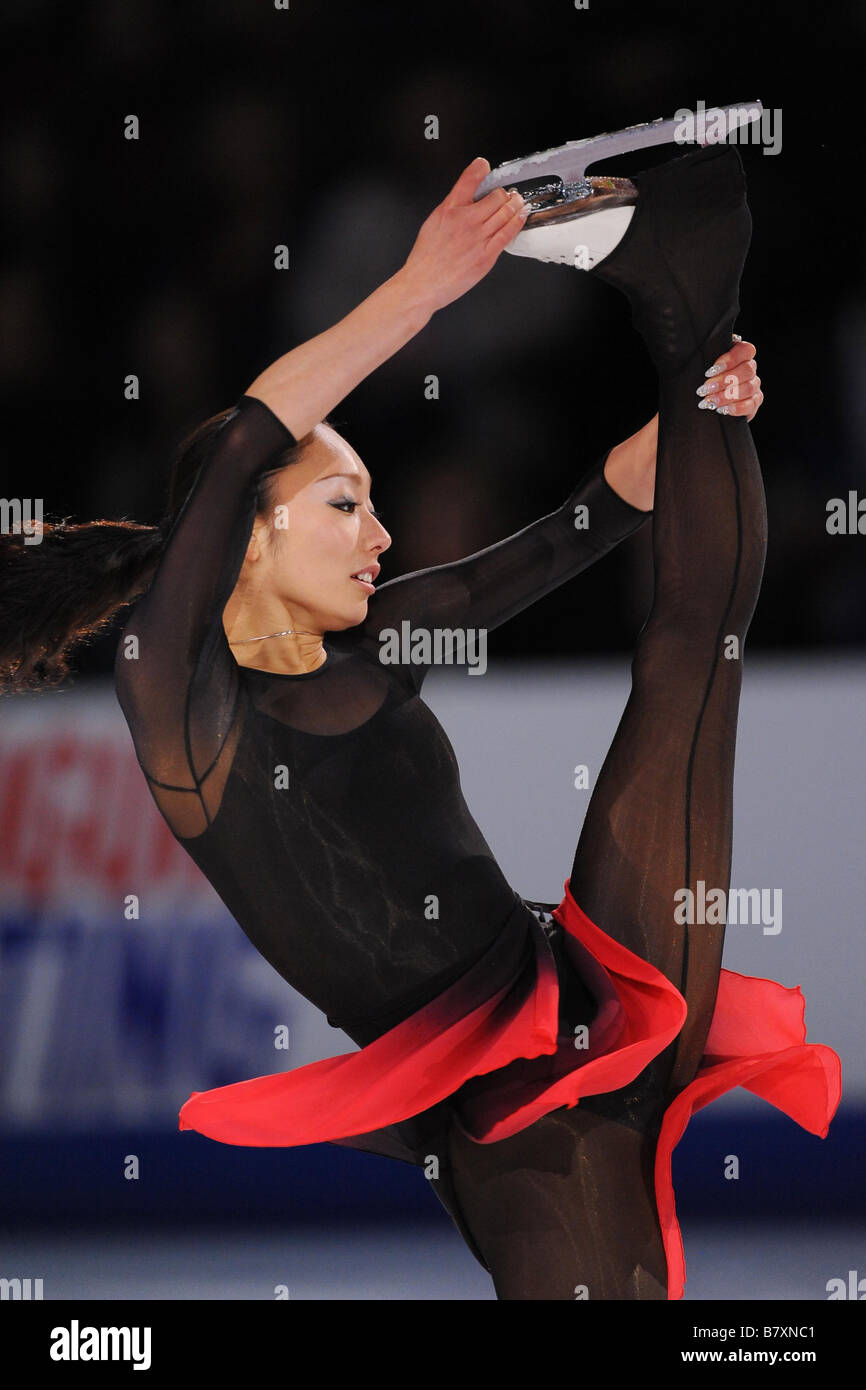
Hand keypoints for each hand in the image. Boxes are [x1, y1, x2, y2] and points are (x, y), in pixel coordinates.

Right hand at [397, 157, 529, 315]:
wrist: (424, 282)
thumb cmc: (427, 257)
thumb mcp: (433, 221)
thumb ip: (452, 206)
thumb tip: (467, 196)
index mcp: (450, 209)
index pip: (469, 179)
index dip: (480, 168)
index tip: (485, 166)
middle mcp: (465, 220)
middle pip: (496, 197)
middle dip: (504, 193)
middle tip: (508, 194)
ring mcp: (478, 238)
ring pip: (505, 213)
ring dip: (515, 204)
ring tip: (518, 201)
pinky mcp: (486, 255)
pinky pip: (508, 233)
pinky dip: (517, 221)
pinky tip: (521, 216)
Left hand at [696, 337, 762, 419]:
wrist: (706, 402)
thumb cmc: (703, 382)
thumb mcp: (703, 370)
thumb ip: (708, 360)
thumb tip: (704, 357)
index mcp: (741, 355)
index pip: (746, 350)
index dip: (730, 359)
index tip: (710, 371)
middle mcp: (750, 369)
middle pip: (747, 370)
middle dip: (723, 381)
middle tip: (705, 389)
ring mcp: (754, 386)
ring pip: (748, 388)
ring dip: (726, 395)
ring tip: (709, 401)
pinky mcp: (754, 403)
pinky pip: (750, 405)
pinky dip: (736, 408)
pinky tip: (721, 410)